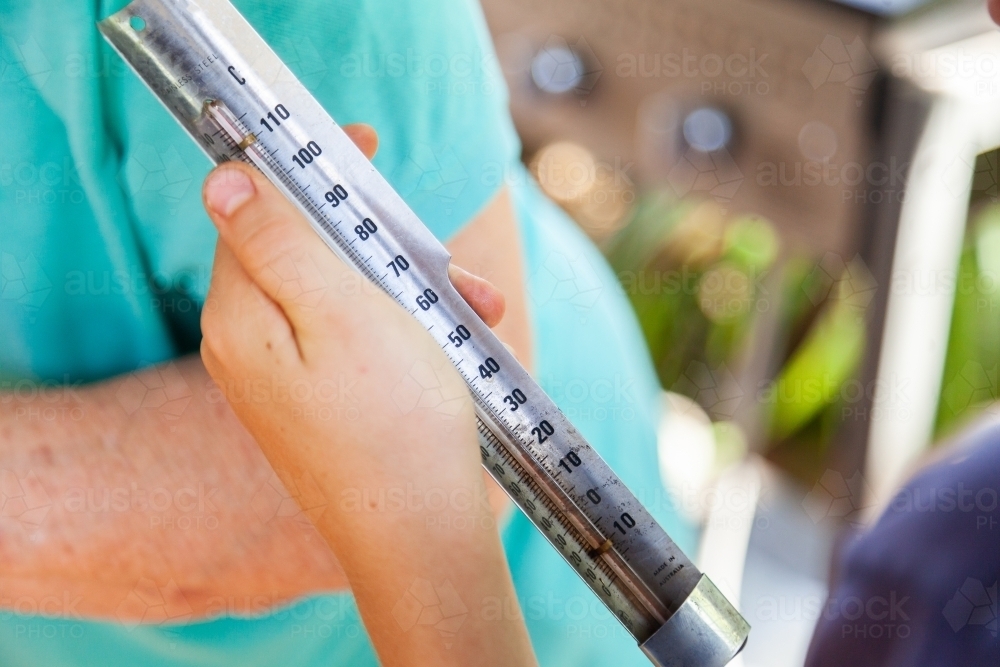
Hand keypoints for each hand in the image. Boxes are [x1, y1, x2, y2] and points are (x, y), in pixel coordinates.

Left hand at [199, 124, 534, 665]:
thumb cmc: (392, 421)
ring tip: (477, 310)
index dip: (308, 174)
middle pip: (307, 252)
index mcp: (240, 316)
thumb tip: (222, 179)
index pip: (256, 210)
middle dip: (383, 245)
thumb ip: (278, 241)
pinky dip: (405, 328)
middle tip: (449, 262)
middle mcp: (248, 345)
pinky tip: (458, 342)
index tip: (363, 148)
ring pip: (343, 295)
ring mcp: (281, 379)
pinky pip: (355, 338)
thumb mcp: (341, 311)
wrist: (420, 538)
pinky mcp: (316, 402)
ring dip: (410, 289)